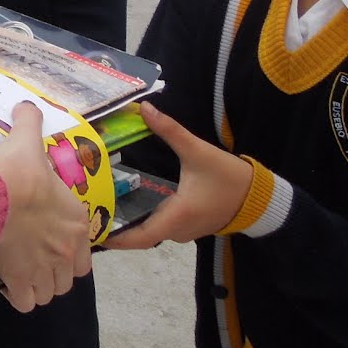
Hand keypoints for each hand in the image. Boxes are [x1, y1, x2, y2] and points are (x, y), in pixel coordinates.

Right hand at [0, 102, 93, 311]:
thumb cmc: (18, 170)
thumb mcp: (27, 141)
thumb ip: (30, 124)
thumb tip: (27, 105)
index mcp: (75, 219)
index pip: (85, 250)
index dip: (68, 248)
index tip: (47, 238)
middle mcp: (67, 249)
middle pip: (69, 277)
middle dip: (56, 272)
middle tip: (37, 259)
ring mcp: (46, 267)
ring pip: (51, 292)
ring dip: (40, 286)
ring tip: (23, 273)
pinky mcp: (21, 280)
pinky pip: (25, 301)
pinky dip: (18, 296)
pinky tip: (7, 283)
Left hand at [104, 102, 254, 249]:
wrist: (260, 198)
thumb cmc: (229, 178)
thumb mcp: (198, 152)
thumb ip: (171, 130)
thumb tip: (144, 108)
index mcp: (176, 217)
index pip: (140, 238)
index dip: (115, 239)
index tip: (92, 232)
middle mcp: (177, 230)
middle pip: (140, 235)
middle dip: (115, 225)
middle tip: (88, 208)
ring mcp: (184, 230)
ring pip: (150, 231)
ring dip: (128, 222)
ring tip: (100, 203)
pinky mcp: (188, 225)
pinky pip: (160, 226)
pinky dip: (142, 218)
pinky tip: (126, 201)